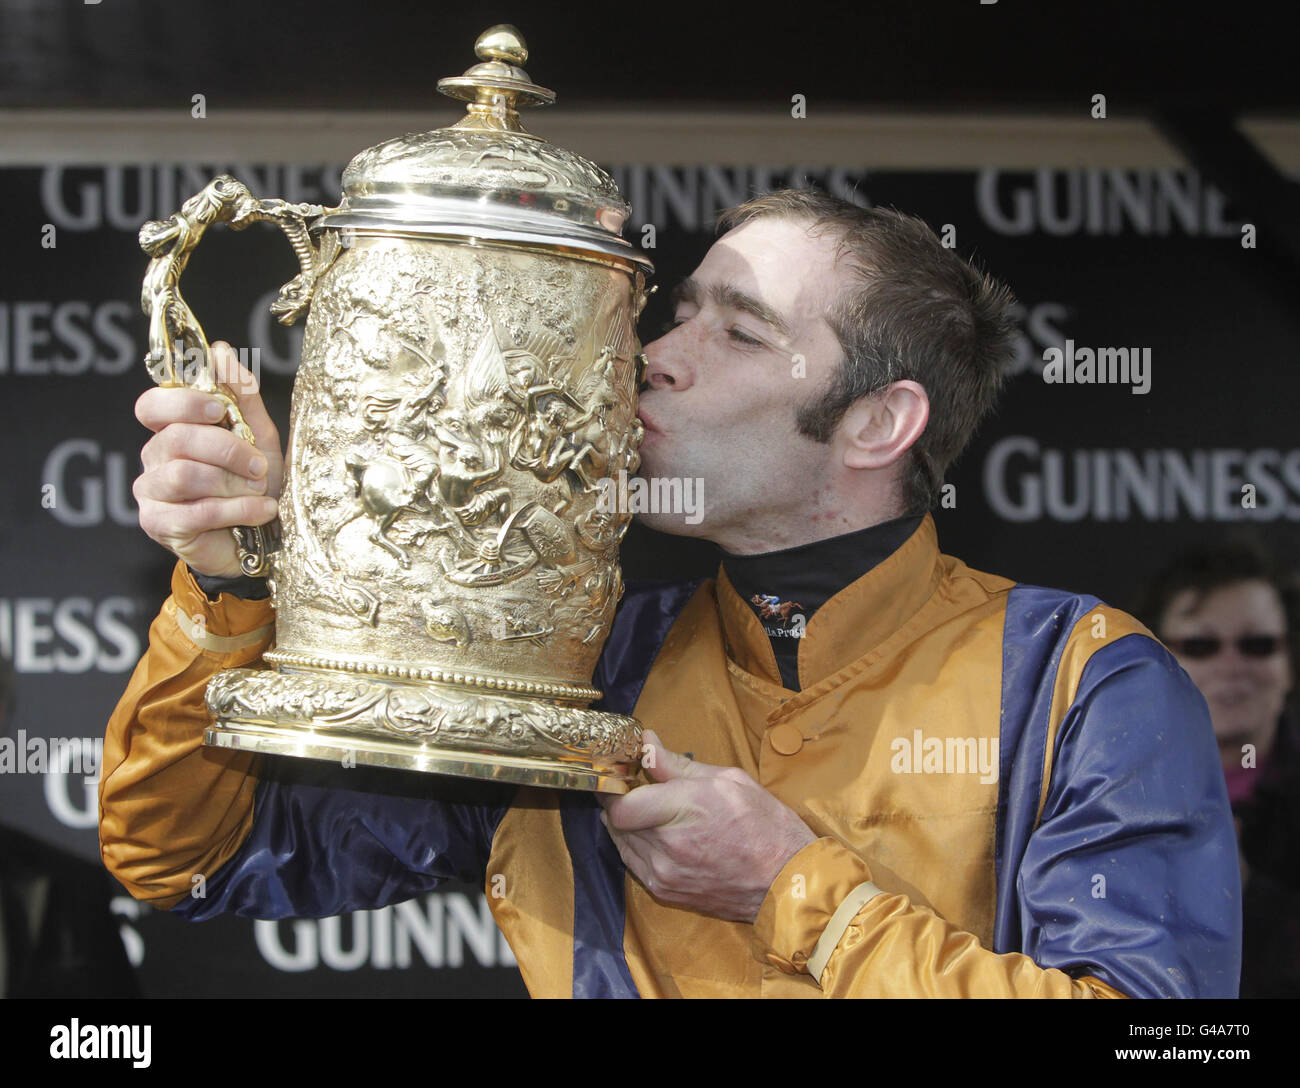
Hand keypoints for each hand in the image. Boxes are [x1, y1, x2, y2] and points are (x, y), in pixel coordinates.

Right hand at [133, 342, 282, 577]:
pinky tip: (261, 511)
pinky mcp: (159, 524)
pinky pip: (196, 511)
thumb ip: (241, 395)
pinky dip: (237, 510)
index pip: (153, 405)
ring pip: (184, 475)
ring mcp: (151, 491)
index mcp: (173, 429)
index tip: (219, 410)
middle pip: (176, 439)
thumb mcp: (258, 435)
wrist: (262, 538)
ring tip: (260, 491)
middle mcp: (154, 457)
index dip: (183, 402)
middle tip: (258, 465)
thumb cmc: (254, 483)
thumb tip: (219, 350)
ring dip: (232, 483)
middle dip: (227, 449)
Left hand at [597, 730, 817, 923]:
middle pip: (616, 823)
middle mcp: (667, 846)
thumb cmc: (765, 826)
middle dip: (621, 803)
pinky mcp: (666, 892)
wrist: (786, 881)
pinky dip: (638, 848)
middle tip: (635, 790)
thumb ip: (677, 764)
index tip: (620, 776)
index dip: (614, 788)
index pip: (621, 804)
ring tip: (650, 813)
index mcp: (683, 810)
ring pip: (622, 844)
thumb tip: (646, 743)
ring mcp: (665, 874)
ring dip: (628, 826)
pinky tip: (658, 836)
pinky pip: (635, 865)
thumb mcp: (727, 780)